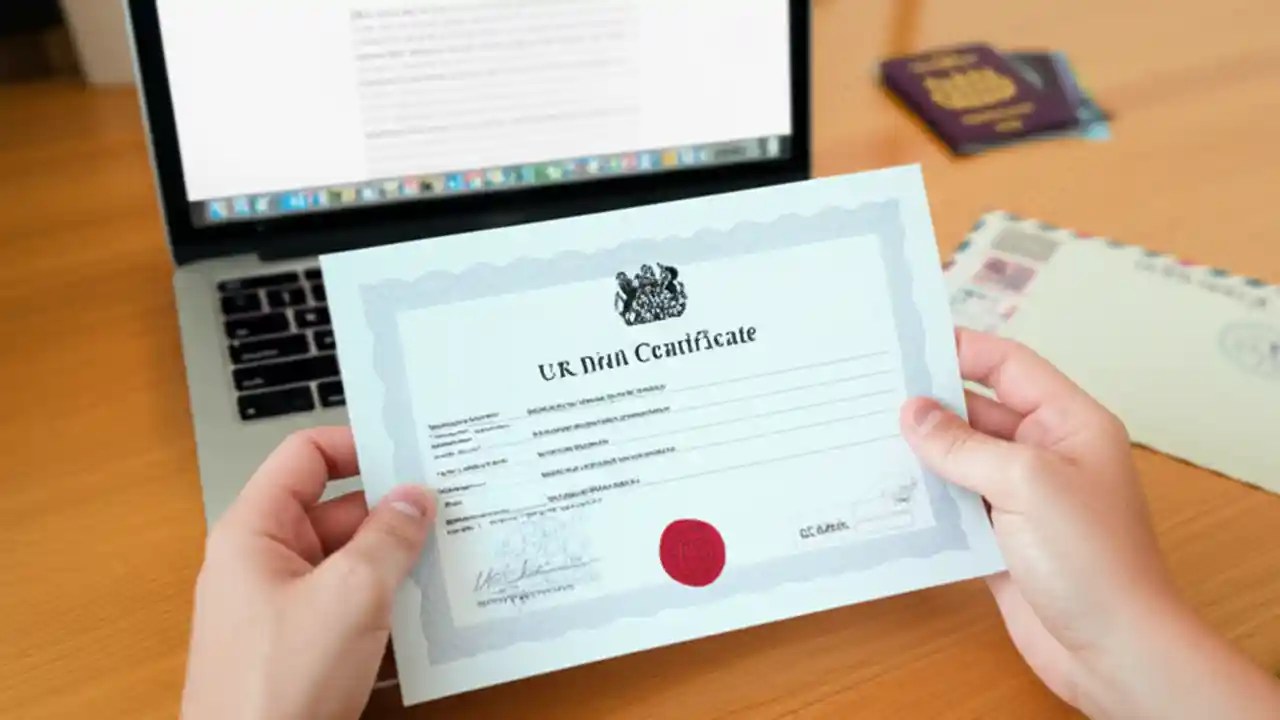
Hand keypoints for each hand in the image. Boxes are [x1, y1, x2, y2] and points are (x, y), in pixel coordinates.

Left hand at [181, 427, 435, 719]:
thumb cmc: (271, 690)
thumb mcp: (350, 596)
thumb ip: (388, 538)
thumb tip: (415, 498)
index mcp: (254, 532)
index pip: (306, 457)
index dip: (358, 446)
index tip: (411, 451)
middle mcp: (262, 562)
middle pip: (336, 510)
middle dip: (391, 512)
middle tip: (448, 509)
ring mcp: (281, 606)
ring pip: (349, 560)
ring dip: (393, 561)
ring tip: (445, 559)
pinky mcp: (301, 645)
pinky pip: (349, 603)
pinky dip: (385, 602)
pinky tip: (424, 611)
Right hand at [900, 330, 1279, 718]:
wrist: (1114, 652)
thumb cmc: (1094, 561)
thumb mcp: (1026, 484)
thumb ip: (964, 445)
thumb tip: (913, 413)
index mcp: (1069, 424)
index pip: (1010, 366)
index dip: (962, 350)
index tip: (909, 344)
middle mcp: (1045, 455)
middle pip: (977, 412)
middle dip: (929, 405)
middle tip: (871, 394)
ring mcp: (1021, 499)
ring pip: (960, 461)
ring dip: (920, 455)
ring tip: (864, 439)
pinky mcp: (999, 540)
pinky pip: (953, 507)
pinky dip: (923, 501)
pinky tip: (885, 494)